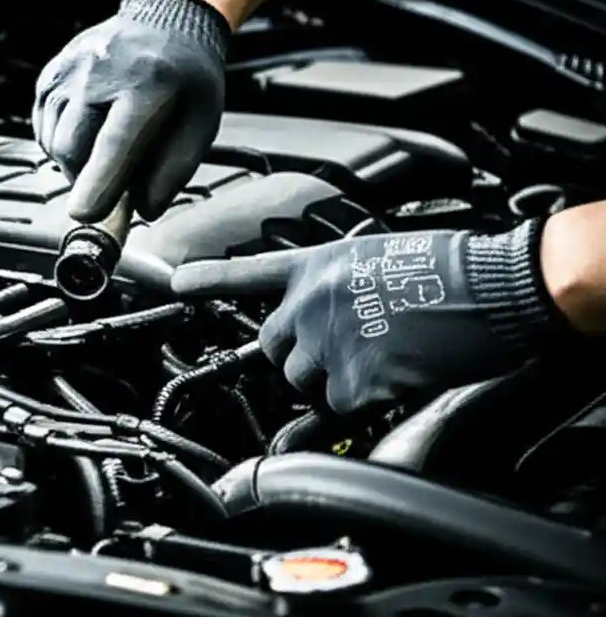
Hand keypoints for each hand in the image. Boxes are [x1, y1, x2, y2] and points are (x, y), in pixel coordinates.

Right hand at [32, 0, 230, 222]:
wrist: (168, 21)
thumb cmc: (187, 76)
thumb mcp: (201, 124)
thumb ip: (173, 172)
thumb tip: (143, 210)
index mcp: (148, 83)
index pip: (115, 142)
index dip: (98, 183)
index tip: (86, 214)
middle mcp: (102, 70)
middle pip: (73, 146)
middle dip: (86, 178)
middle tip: (111, 182)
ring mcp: (71, 68)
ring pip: (53, 139)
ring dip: (74, 160)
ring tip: (104, 149)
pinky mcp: (52, 72)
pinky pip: (44, 124)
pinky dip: (61, 141)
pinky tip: (87, 132)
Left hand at [168, 221, 560, 413]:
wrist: (496, 284)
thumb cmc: (452, 271)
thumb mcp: (377, 261)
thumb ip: (336, 290)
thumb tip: (324, 321)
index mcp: (318, 265)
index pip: (249, 273)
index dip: (207, 280)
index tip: (174, 284)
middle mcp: (310, 302)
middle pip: (274, 348)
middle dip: (301, 357)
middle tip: (347, 348)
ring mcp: (327, 341)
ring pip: (302, 383)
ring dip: (331, 383)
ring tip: (379, 357)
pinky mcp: (353, 379)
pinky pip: (338, 409)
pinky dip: (364, 402)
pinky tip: (395, 374)